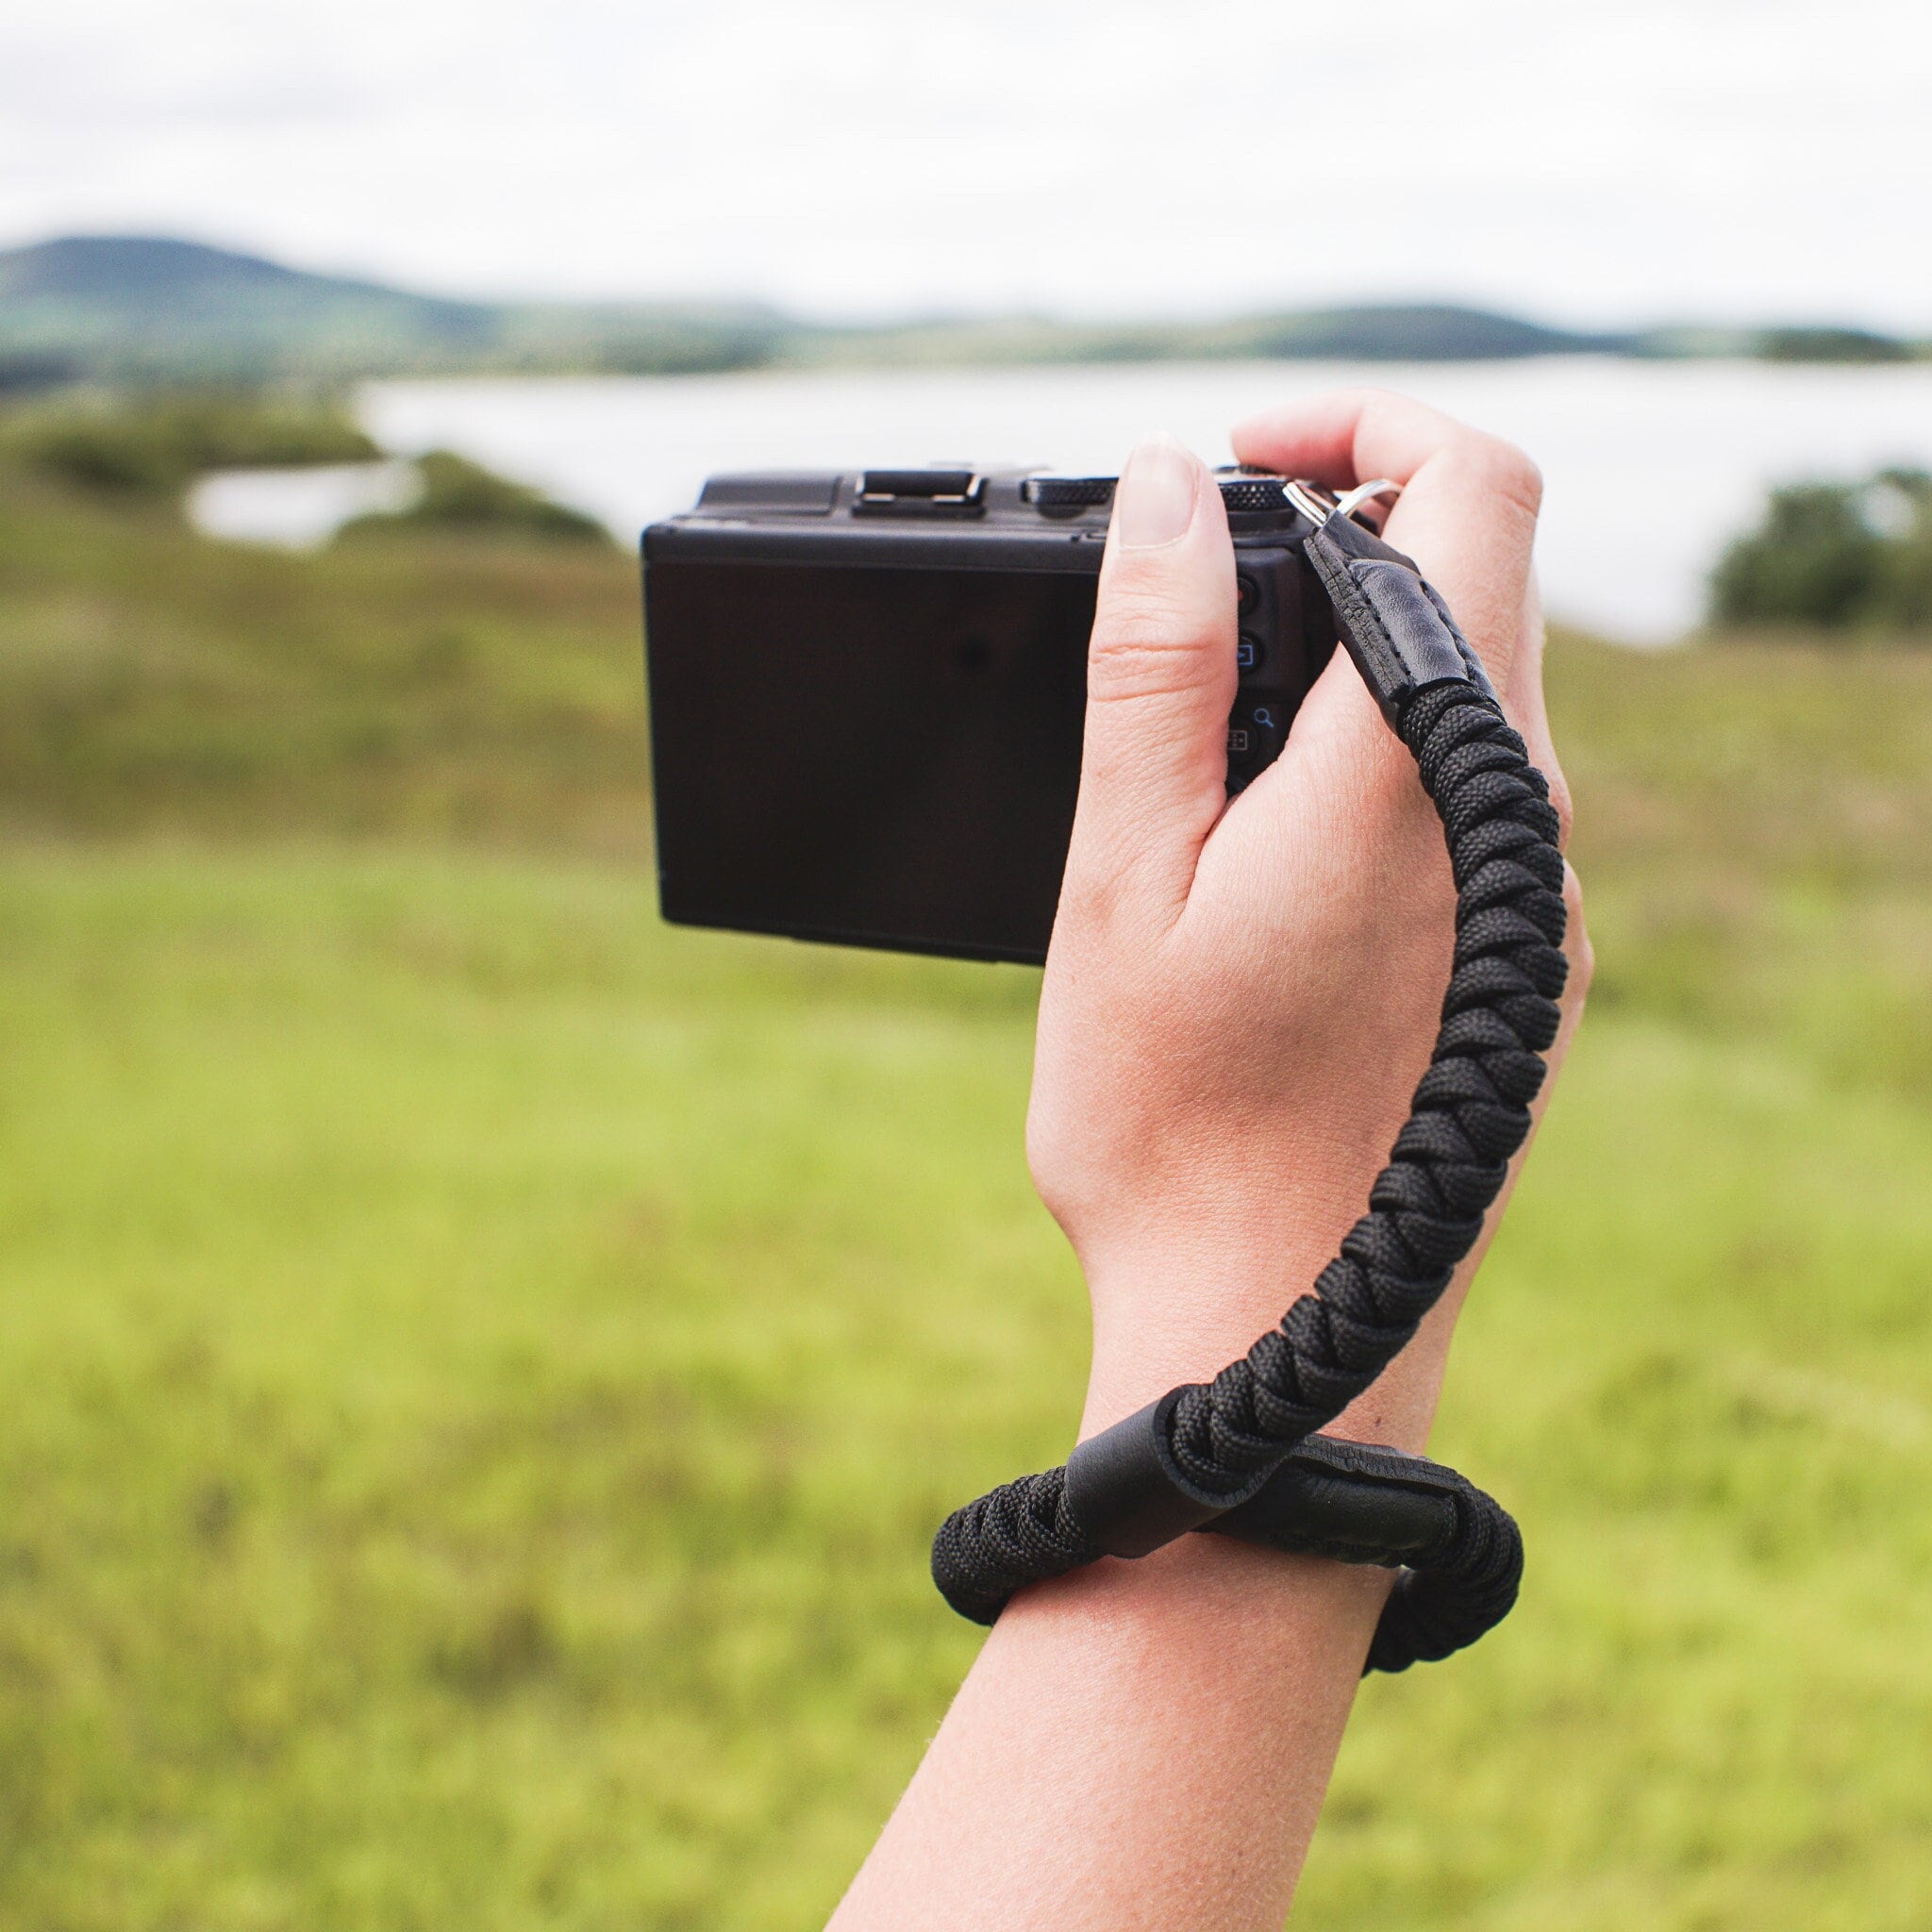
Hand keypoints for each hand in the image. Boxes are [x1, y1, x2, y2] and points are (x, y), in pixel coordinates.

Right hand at [1027, 391, 1591, 1449]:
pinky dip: (1373, 761)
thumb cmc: (1173, 1130)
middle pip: (1476, 576)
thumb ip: (1157, 663)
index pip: (1476, 488)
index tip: (1236, 461)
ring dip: (1344, 661)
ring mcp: (1541, 896)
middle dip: (1332, 542)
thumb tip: (1168, 488)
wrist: (1280, 1341)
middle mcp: (1521, 820)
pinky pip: (1469, 793)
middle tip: (1181, 616)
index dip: (1363, 424)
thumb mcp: (1124, 875)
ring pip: (1470, 688)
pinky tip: (1263, 866)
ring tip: (1199, 771)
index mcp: (1423, 772)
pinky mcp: (1527, 958)